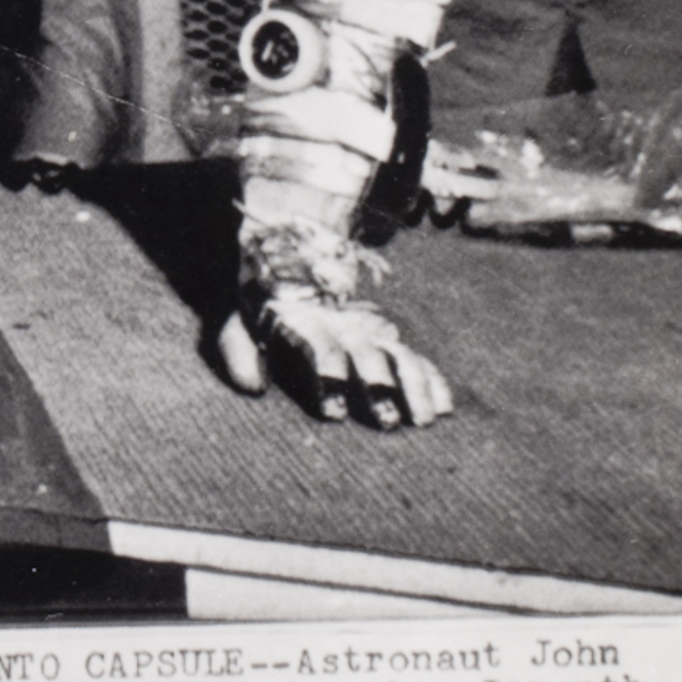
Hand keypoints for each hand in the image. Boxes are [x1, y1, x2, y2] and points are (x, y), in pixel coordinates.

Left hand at [216, 286, 453, 430]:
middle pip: (365, 355)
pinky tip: (445, 408)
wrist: (294, 260)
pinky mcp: (387, 340)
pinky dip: (431, 381)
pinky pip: (415, 359)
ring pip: (397, 356)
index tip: (333, 412)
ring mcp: (368, 333)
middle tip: (389, 421)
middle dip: (378, 387)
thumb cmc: (260, 307)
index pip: (319, 349)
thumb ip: (236, 349)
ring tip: (424, 420)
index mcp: (305, 324)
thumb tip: (253, 386)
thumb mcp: (238, 319)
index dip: (328, 377)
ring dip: (413, 387)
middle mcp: (341, 328)